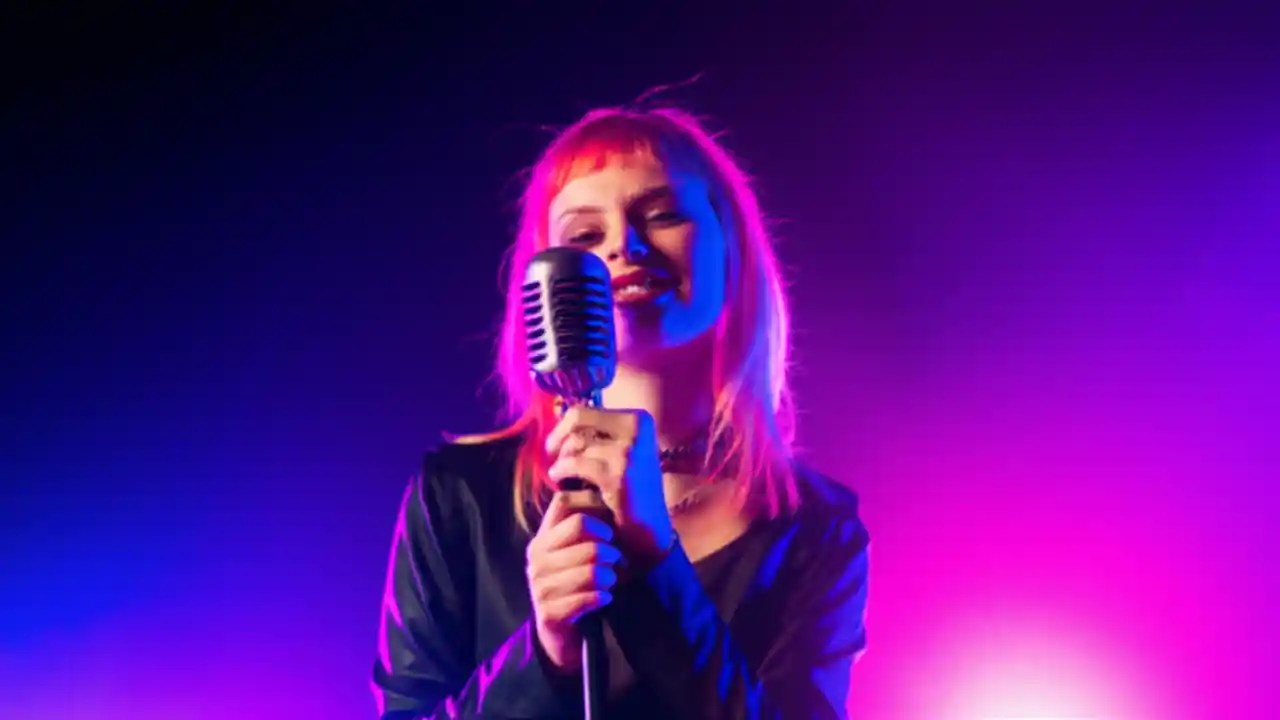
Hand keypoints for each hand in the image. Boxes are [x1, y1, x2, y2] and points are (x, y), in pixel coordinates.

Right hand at [526, 492, 620, 672]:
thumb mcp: (580, 553)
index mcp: (543, 537)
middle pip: (581, 529)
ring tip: (612, 580)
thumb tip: (612, 497)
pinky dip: (602, 597)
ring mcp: (539, 585)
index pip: (565, 503)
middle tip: (618, 559)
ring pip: (588, 566)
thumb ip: (589, 527)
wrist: (563, 633)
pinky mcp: (549, 612)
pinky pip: (585, 597)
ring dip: (609, 574)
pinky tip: (606, 598)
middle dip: (608, 544)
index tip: (611, 528)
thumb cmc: (579, 585)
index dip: (594, 507)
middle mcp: (536, 558)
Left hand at [545, 405, 675, 570]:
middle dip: (558, 438)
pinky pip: (575, 463)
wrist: (649, 529)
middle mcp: (637, 429)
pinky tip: (559, 481)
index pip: (585, 410)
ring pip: (574, 444)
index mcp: (638, 419)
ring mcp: (629, 451)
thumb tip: (563, 417)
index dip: (563, 426)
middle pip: (577, 419)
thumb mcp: (623, 453)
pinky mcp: (618, 475)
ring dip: (561, 460)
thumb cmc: (631, 490)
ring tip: (559, 474)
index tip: (555, 442)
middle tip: (551, 456)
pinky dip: (561, 471)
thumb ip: (600, 434)